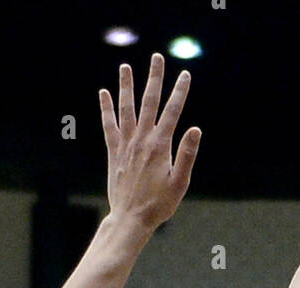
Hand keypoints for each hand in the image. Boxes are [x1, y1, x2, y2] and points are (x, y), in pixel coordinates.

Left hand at [99, 53, 201, 231]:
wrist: (131, 218)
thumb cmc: (159, 205)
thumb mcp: (180, 183)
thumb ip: (186, 155)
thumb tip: (195, 129)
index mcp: (160, 146)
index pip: (172, 112)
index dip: (179, 92)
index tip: (185, 74)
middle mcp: (142, 140)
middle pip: (149, 102)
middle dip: (154, 78)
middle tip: (156, 58)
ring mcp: (126, 144)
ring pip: (126, 108)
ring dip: (126, 86)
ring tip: (125, 66)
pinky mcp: (114, 152)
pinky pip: (109, 125)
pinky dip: (106, 108)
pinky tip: (104, 93)